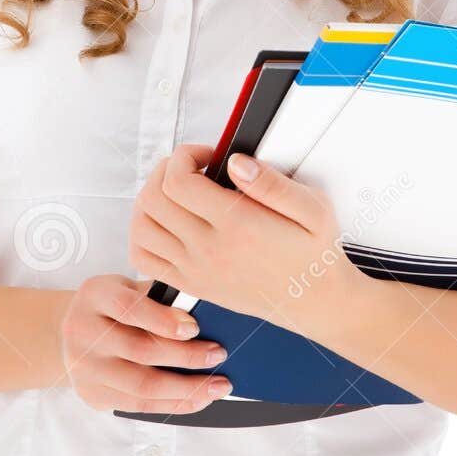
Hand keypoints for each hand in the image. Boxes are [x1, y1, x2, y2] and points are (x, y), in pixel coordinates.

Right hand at [59, 273, 233, 415]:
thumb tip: (206, 315)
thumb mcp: (130, 287)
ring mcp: (84, 367)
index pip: (128, 308)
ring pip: (142, 385)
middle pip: (139, 350)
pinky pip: (139, 405)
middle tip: (217, 355)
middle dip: (186, 356)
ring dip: (186, 388)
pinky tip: (197, 398)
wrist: (74, 330)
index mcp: (95, 295)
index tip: (195, 328)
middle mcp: (82, 332)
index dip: (163, 320)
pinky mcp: (92, 394)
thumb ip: (160, 298)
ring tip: (217, 385)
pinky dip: (173, 404)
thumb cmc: (113, 305)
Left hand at [129, 143, 354, 333]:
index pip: (179, 180)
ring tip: (174, 191)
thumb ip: (273, 182)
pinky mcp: (191, 284)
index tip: (208, 155)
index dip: (185, 156)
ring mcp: (196, 269)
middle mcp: (210, 249)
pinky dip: (142, 235)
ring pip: (142, 227)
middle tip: (190, 167)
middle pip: (153, 199)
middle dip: (164, 170)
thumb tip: (236, 163)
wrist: (314, 300)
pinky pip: (143, 259)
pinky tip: (164, 222)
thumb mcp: (313, 208)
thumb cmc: (314, 252)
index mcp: (238, 225)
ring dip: (149, 199)